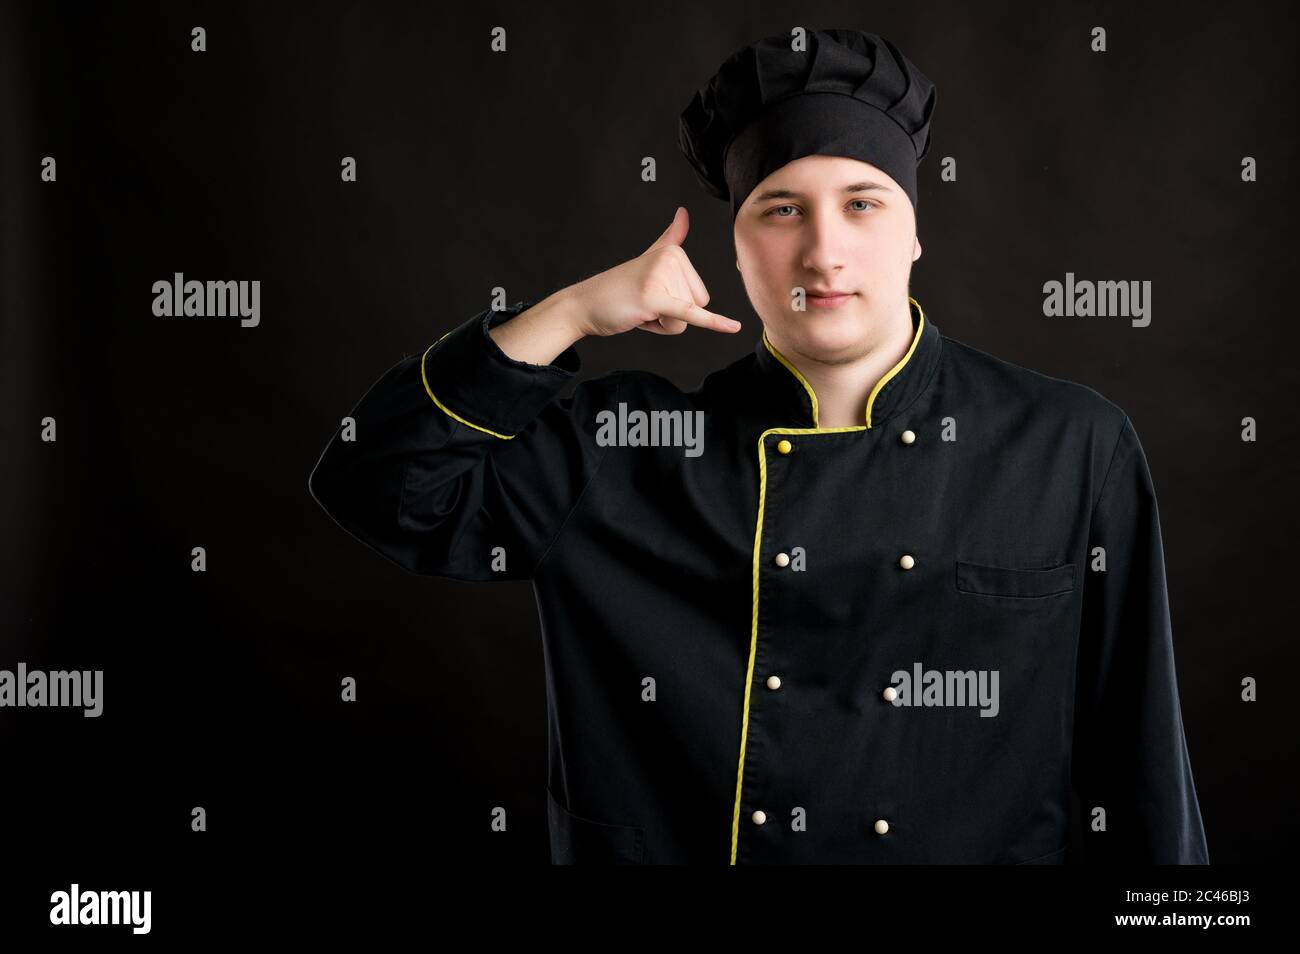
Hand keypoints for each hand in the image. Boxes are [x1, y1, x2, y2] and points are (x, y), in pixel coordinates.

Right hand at [563, 207, 741, 337]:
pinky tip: (733, 327)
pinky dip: (712, 323)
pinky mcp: (654, 297)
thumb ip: (670, 237)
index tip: (651, 295)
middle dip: (671, 317)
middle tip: (643, 305)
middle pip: (697, 306)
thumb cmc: (618, 289)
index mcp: (674, 252)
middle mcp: (671, 259)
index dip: (676, 306)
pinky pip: (689, 315)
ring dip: (662, 324)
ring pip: (686, 320)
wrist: (584, 305)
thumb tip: (684, 212)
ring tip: (639, 309)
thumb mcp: (648, 257)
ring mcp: (661, 277)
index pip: (699, 294)